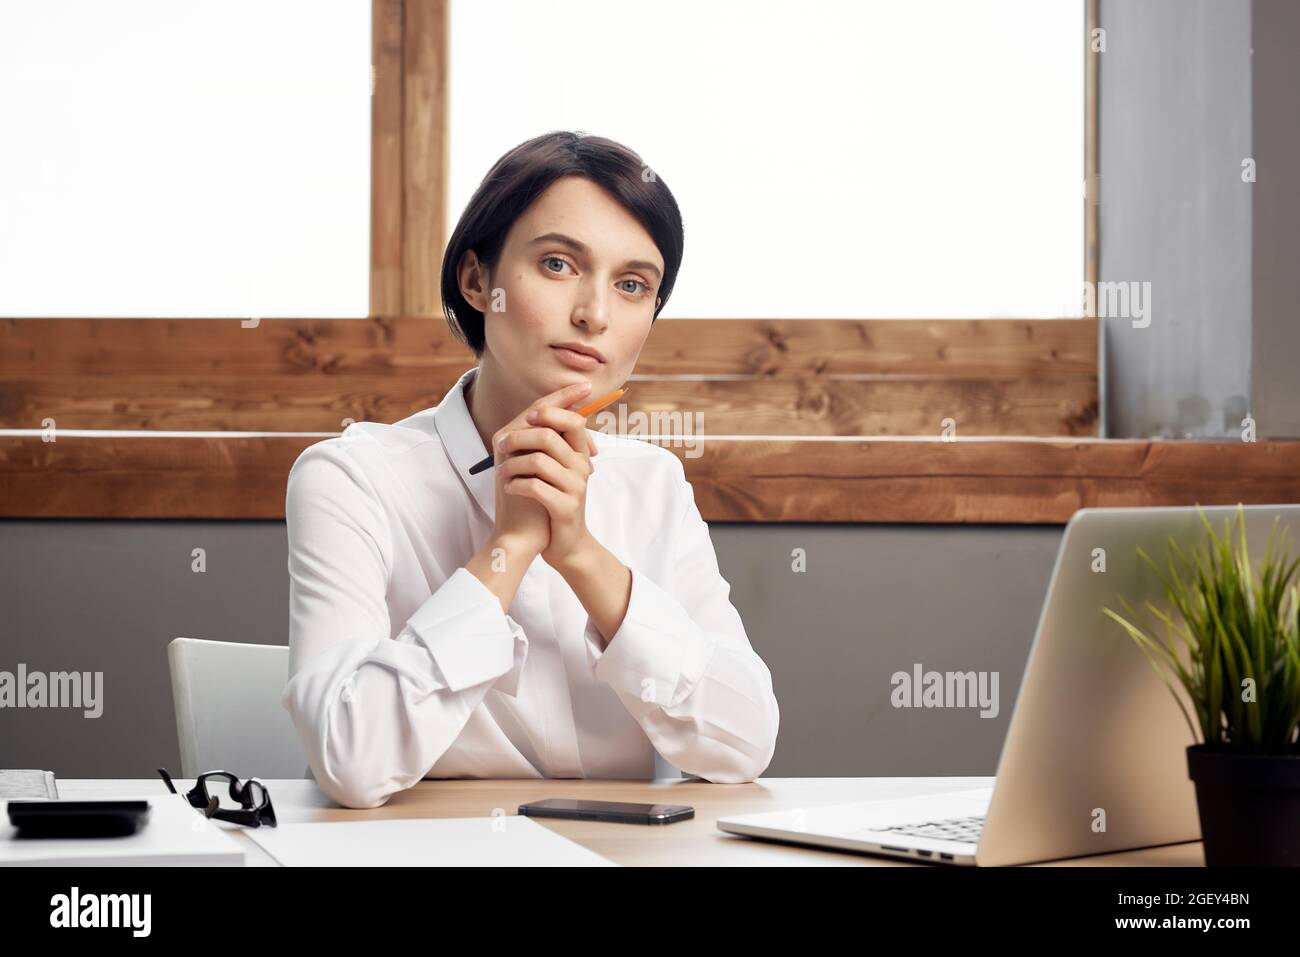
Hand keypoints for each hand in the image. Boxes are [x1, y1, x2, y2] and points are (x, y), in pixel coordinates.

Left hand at [497, 393, 601, 569]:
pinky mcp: (565, 508)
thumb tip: (532, 412)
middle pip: (549, 436)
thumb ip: (549, 442)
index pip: (574, 421)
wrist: (563, 543)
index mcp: (579, 454)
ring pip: (538, 461)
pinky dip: (515, 485)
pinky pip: (535, 487)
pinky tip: (510, 489)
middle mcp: (581, 467)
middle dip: (517, 438)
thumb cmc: (551, 501)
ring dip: (511, 465)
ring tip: (502, 473)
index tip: (530, 415)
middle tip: (500, 446)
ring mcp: (575, 488)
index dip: (552, 411)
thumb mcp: (553, 469)